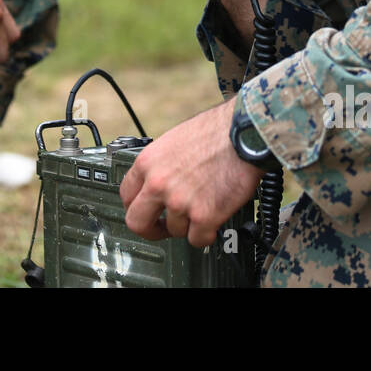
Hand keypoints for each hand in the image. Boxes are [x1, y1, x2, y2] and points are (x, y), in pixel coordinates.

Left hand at [120, 99, 265, 247]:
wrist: (244, 134)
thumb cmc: (216, 131)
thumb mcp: (174, 140)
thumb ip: (162, 164)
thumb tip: (158, 180)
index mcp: (148, 163)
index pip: (126, 194)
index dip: (135, 205)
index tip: (145, 210)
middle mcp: (159, 184)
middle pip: (137, 222)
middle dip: (149, 229)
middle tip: (160, 229)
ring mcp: (179, 202)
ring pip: (174, 231)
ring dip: (188, 225)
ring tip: (201, 210)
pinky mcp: (204, 216)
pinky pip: (198, 240)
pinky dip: (206, 234)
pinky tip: (212, 223)